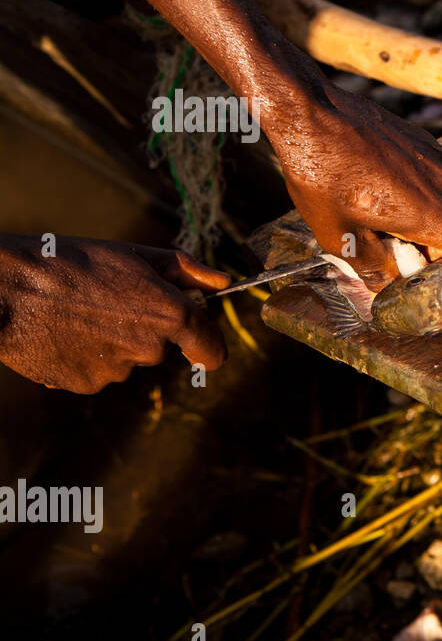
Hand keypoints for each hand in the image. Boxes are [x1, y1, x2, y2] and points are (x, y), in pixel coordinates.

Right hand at [0, 236, 228, 393]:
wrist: (8, 289)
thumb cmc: (73, 263)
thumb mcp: (134, 255)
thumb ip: (187, 270)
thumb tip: (222, 282)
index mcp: (170, 314)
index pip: (212, 349)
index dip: (209, 347)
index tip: (202, 347)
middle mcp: (150, 348)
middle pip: (161, 348)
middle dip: (145, 330)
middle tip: (111, 303)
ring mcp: (118, 371)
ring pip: (127, 359)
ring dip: (114, 343)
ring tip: (79, 314)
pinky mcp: (87, 385)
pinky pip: (98, 372)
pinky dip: (87, 357)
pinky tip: (64, 333)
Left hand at [266, 83, 441, 292]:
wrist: (309, 110)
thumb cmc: (320, 172)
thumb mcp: (339, 237)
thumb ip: (374, 269)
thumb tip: (390, 286)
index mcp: (433, 214)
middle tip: (402, 260)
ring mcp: (438, 161)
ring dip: (428, 225)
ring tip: (381, 223)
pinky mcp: (426, 144)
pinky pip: (435, 183)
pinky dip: (418, 198)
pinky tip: (378, 192)